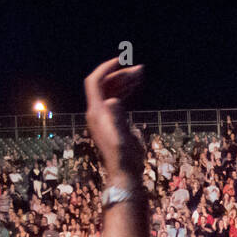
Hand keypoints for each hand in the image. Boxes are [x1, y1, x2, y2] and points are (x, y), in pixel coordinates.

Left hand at [83, 58, 145, 182]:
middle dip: (120, 75)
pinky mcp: (112, 124)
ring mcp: (104, 118)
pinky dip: (124, 92)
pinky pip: (115, 101)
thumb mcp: (121, 138)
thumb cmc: (124, 158)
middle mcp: (97, 112)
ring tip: (140, 76)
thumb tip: (114, 101)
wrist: (124, 174)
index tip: (121, 61)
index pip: (96, 82)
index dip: (106, 69)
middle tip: (139, 70)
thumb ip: (116, 118)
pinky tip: (134, 90)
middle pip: (105, 85)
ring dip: (124, 82)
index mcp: (97, 113)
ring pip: (111, 92)